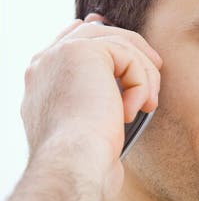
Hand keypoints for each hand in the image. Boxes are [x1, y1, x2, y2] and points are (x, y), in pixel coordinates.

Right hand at [20, 13, 161, 200]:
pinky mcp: (82, 52)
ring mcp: (59, 54)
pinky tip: (132, 111)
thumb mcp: (88, 130)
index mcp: (40, 81)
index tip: (131, 50)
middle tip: (157, 66)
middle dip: (132, 50)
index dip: (102, 39)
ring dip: (144, 74)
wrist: (73, 166)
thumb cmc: (84, 163)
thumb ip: (95, 104)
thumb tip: (120, 100)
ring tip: (149, 105)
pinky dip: (140, 83)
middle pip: (96, 33)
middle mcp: (44, 63)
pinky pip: (127, 54)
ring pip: (118, 43)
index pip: (69, 41)